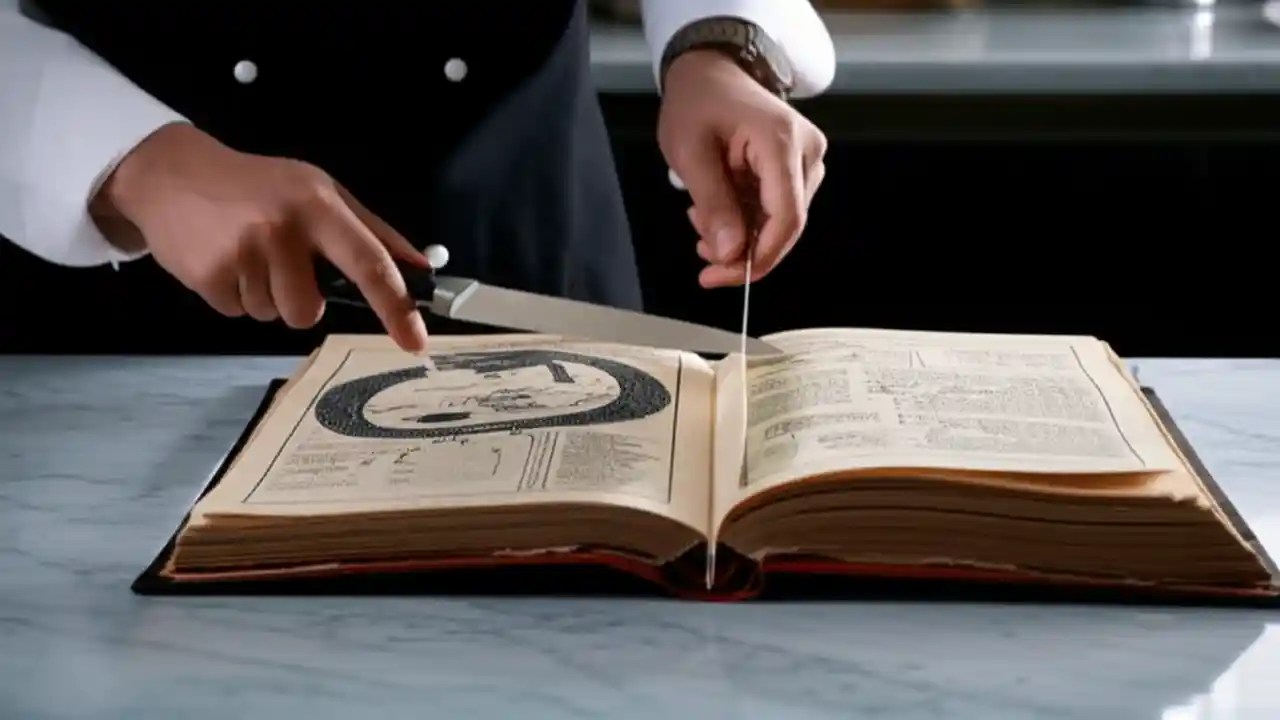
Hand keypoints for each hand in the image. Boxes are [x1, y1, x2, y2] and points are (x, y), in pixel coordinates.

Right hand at [92, 123, 429, 352]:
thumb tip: (421, 269)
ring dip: (266, 296)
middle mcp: (282, 230)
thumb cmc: (261, 186)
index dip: (396, 306)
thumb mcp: (321, 191)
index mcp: (319, 207)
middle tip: (279, 261)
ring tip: (247, 254)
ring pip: (275, 316)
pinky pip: (239, 313)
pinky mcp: (208, 276)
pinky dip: (235, 295)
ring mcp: (242, 254)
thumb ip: (373, 232)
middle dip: (300, 300)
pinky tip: (224, 259)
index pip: (370, 263)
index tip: (415, 341)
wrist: (173, 175)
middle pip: (309, 311)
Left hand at [657, 50, 826, 287]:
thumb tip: (730, 253)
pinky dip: (746, 219)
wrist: (711, 70)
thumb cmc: (697, 104)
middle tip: (701, 252)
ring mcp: (807, 158)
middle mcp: (807, 151)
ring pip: (781, 220)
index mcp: (781, 142)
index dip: (757, 258)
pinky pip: (778, 207)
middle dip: (743, 249)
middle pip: (786, 225)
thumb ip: (713, 204)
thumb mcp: (691, 154)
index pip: (786, 218)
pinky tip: (717, 212)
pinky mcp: (800, 164)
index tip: (718, 275)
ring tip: (700, 220)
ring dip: (741, 234)